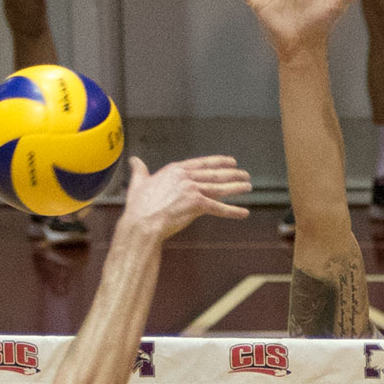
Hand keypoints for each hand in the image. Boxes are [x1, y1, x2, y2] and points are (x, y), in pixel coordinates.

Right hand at [118, 155, 252, 239]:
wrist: (142, 223)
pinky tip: (244, 213)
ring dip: (236, 188)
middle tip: (245, 174)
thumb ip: (139, 171)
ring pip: (220, 188)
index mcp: (174, 170)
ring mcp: (192, 190)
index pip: (202, 163)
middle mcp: (186, 177)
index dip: (219, 162)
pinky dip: (233, 211)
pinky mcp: (196, 205)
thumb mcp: (138, 183)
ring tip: (248, 186)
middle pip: (215, 175)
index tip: (231, 161)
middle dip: (233, 174)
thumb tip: (134, 160)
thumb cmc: (138, 207)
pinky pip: (219, 208)